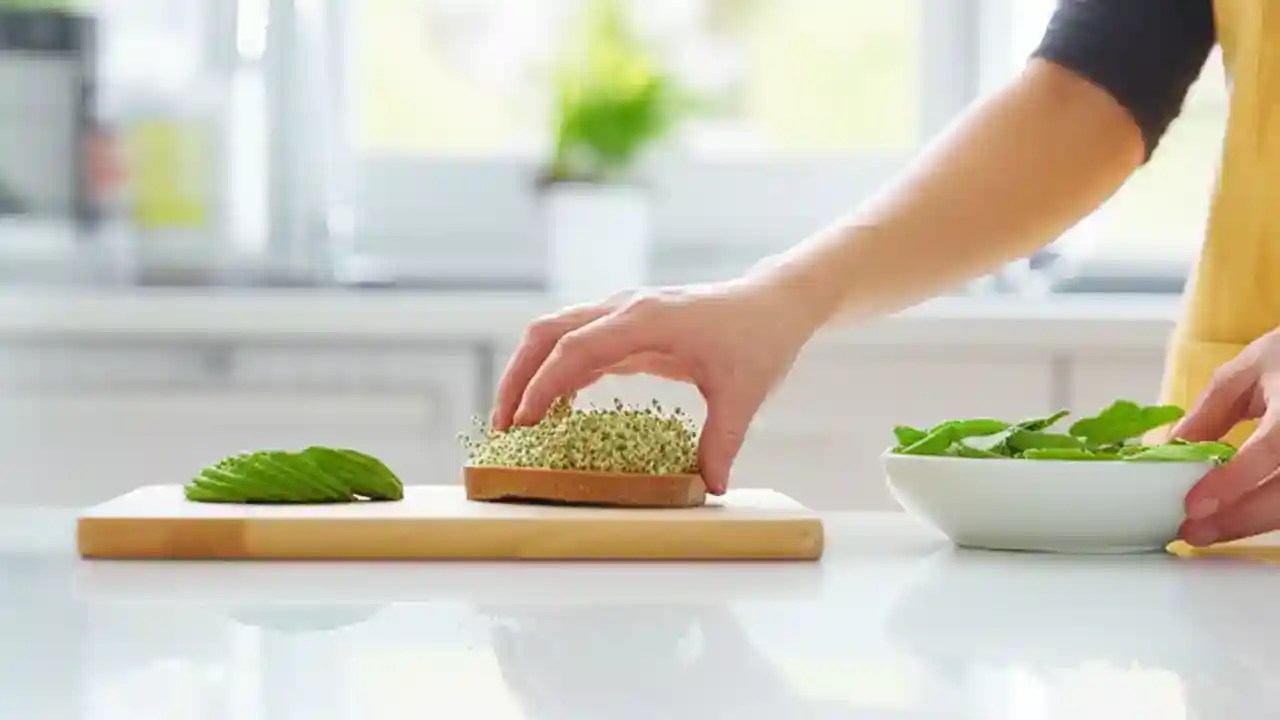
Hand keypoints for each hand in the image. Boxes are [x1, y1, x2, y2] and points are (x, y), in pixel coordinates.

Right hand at [490, 276, 821, 493]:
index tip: (523, 422)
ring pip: (556, 335)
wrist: (774, 303)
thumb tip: (709, 488)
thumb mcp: (744, 395)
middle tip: (502, 427)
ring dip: (530, 374)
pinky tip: (556, 412)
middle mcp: (625, 309)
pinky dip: (558, 376)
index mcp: (646, 319)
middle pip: (548, 333)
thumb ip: (721, 442)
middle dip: (518, 376)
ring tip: (517, 424)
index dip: (544, 384)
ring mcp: (622, 315)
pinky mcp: (627, 328)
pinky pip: (578, 347)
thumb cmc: (759, 340)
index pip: (576, 348)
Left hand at [1173, 330, 1279, 545]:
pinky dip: (1267, 516)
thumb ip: (1209, 413)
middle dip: (1238, 519)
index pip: (1271, 448)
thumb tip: (1170, 450)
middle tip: (1193, 533)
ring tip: (1209, 532)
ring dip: (1251, 524)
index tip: (1194, 505)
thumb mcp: (1244, 373)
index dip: (1233, 481)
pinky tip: (1239, 520)